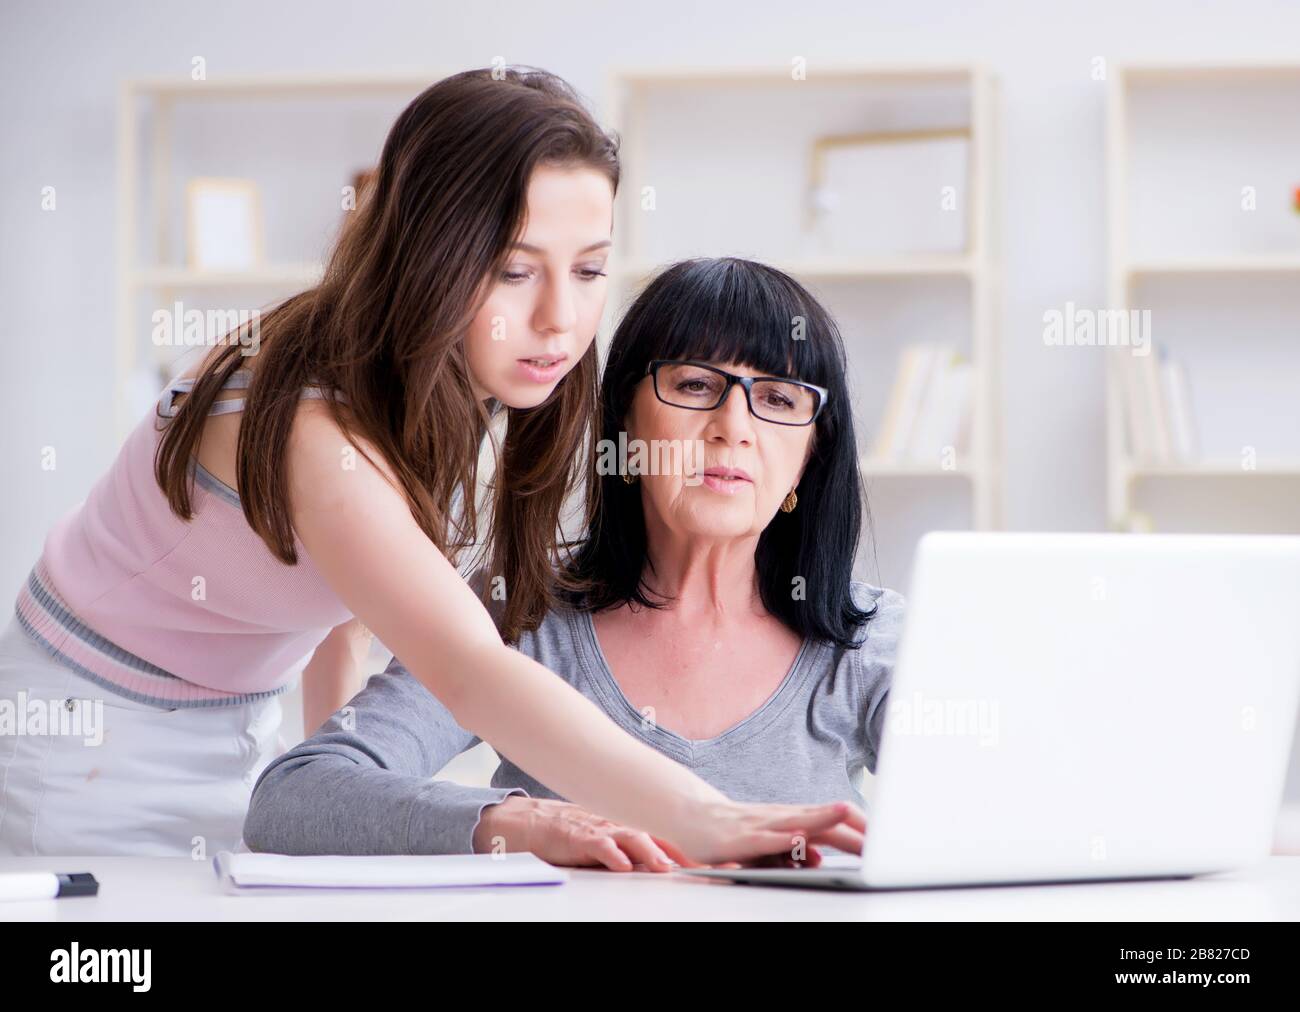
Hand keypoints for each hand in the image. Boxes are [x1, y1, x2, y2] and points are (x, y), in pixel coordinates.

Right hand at [473, 796, 702, 872]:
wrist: (539, 822)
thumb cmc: (581, 835)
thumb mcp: (618, 844)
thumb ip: (644, 853)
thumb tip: (678, 868)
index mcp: (637, 829)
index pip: (677, 840)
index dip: (702, 852)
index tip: (731, 864)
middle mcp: (625, 826)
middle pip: (663, 838)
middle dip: (689, 853)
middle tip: (713, 866)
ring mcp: (603, 830)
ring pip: (632, 837)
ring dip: (650, 852)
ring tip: (665, 867)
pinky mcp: (579, 837)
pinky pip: (597, 845)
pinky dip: (610, 854)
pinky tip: (621, 864)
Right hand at [666, 799, 866, 866]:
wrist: (693, 816)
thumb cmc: (736, 831)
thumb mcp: (771, 844)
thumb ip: (794, 851)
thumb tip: (818, 859)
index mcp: (794, 820)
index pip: (836, 822)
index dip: (862, 829)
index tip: (891, 838)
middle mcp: (784, 819)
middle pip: (826, 821)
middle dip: (855, 829)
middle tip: (884, 838)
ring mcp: (763, 826)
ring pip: (799, 822)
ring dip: (824, 818)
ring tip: (847, 815)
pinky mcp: (741, 839)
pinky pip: (766, 839)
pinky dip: (784, 838)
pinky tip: (799, 838)